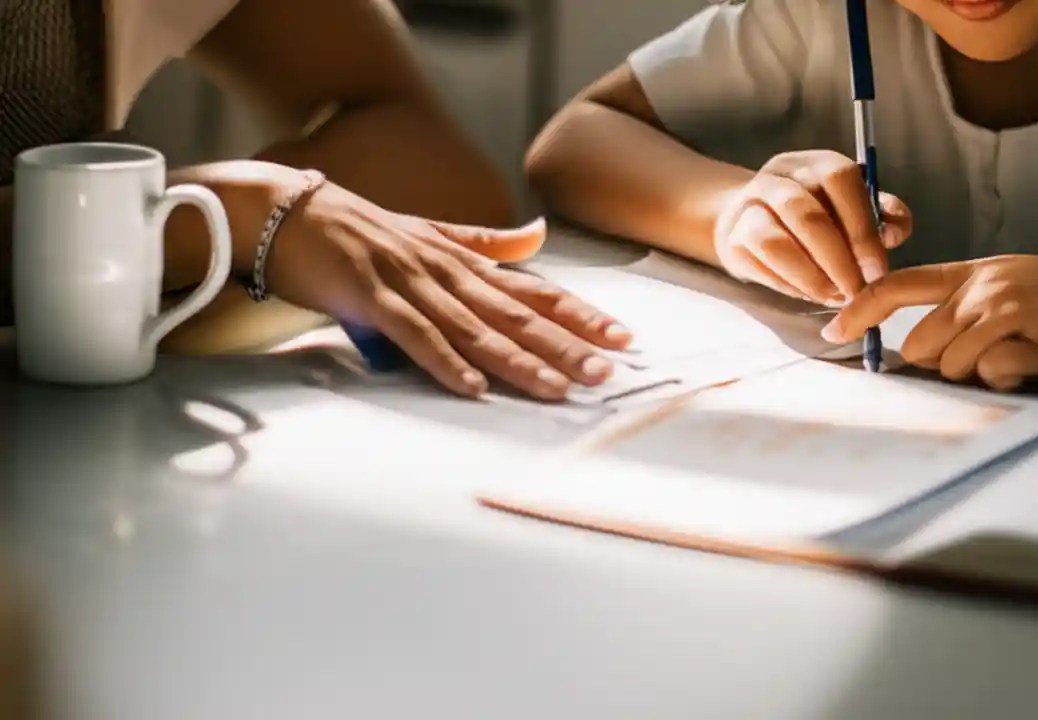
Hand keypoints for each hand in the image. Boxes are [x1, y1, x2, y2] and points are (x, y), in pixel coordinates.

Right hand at [267, 182, 631, 399]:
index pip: (535, 289)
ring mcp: (411, 282)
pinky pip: (415, 335)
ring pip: (475, 328)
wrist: (286, 212)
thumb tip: (538, 234)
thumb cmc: (360, 230)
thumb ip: (487, 242)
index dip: (580, 314)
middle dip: (564, 345)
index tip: (621, 337)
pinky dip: (445, 362)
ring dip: (518, 361)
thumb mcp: (432, 233)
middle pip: (517, 313)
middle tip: (605, 372)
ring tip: (556, 388)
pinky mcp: (372, 297)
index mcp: (464, 259)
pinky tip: (472, 388)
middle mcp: (447, 270)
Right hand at [713, 150, 911, 304]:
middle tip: (857, 292)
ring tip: (833, 297)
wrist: (751, 217)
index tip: (877, 269)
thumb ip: (881, 214)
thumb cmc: (814, 213)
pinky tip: (809, 293)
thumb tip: (895, 233)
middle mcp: (777, 178)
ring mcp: (749, 207)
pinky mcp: (732, 238)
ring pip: (776, 243)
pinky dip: (789, 284)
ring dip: (811, 277)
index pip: (840, 180)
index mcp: (814, 163)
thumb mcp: (851, 205)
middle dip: (839, 261)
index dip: (862, 226)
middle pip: (808, 216)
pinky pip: (761, 266)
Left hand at [823, 255, 1037, 390]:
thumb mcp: (1008, 284)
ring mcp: (1008, 313)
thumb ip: (960, 307)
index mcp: (972, 271)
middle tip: (986, 355)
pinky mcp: (1033, 341)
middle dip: (940, 364)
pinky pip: (992, 376)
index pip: (897, 285)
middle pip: (920, 346)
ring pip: (952, 366)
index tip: (831, 334)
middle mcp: (984, 287)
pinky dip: (1009, 380)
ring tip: (1018, 354)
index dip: (858, 311)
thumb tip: (909, 352)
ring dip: (978, 374)